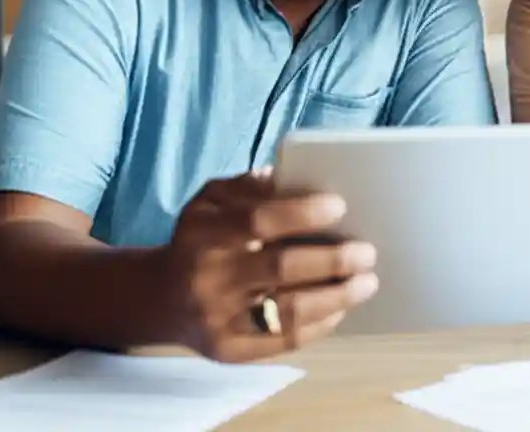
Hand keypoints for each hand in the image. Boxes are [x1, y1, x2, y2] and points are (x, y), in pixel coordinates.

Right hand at [161, 168, 378, 361]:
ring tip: (367, 282)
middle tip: (367, 252)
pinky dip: (322, 324)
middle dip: (331, 260)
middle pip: (280, 268)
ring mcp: (218, 319)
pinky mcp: (230, 351)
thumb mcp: (212, 202)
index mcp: (205, 233)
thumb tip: (296, 179)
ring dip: (337, 297)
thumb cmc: (202, 239)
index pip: (257, 220)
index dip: (301, 213)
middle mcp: (209, 277)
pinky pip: (285, 341)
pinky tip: (342, 307)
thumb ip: (249, 188)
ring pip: (289, 312)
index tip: (340, 206)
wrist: (162, 297)